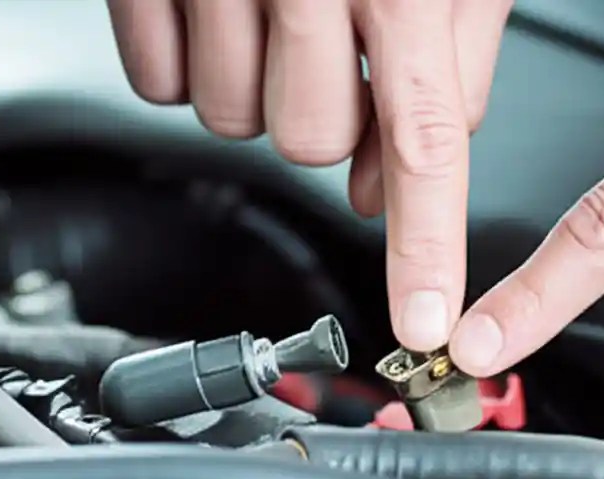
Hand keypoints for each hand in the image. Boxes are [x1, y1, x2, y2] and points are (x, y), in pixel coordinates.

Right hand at [107, 0, 512, 350]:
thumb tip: (399, 183)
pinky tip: (211, 7)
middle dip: (327, 121)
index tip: (425, 322)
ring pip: (229, 122)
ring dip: (255, 90)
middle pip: (311, 144)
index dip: (425, 242)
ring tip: (269, 14)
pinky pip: (155, 82)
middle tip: (329, 52)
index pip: (423, 135)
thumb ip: (448, 60)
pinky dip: (185, 62)